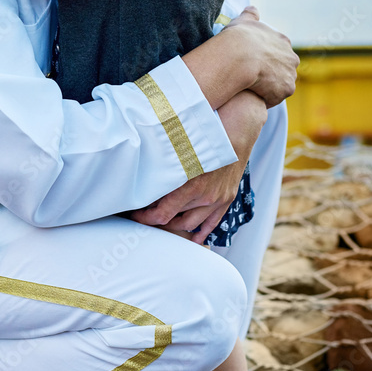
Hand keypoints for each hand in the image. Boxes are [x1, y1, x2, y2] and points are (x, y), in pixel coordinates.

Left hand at [131, 90, 266, 242]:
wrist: (236, 131)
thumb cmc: (204, 136)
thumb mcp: (179, 149)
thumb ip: (162, 165)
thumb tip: (141, 175)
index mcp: (190, 184)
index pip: (162, 213)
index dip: (146, 218)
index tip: (135, 215)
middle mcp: (205, 196)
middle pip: (175, 220)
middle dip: (158, 221)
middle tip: (145, 217)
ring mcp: (217, 199)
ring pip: (192, 223)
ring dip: (176, 226)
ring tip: (162, 223)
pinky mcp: (226, 198)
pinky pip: (213, 222)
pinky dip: (202, 232)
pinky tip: (195, 238)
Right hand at [225, 14, 298, 107]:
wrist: (240, 56)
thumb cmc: (239, 38)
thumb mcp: (243, 21)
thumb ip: (250, 14)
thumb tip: (252, 9)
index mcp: (282, 41)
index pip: (279, 52)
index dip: (266, 58)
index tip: (254, 62)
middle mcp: (291, 57)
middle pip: (283, 69)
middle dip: (271, 74)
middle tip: (253, 78)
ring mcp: (290, 74)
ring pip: (280, 84)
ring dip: (269, 88)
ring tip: (251, 90)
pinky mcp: (286, 89)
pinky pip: (275, 97)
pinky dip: (265, 98)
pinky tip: (252, 96)